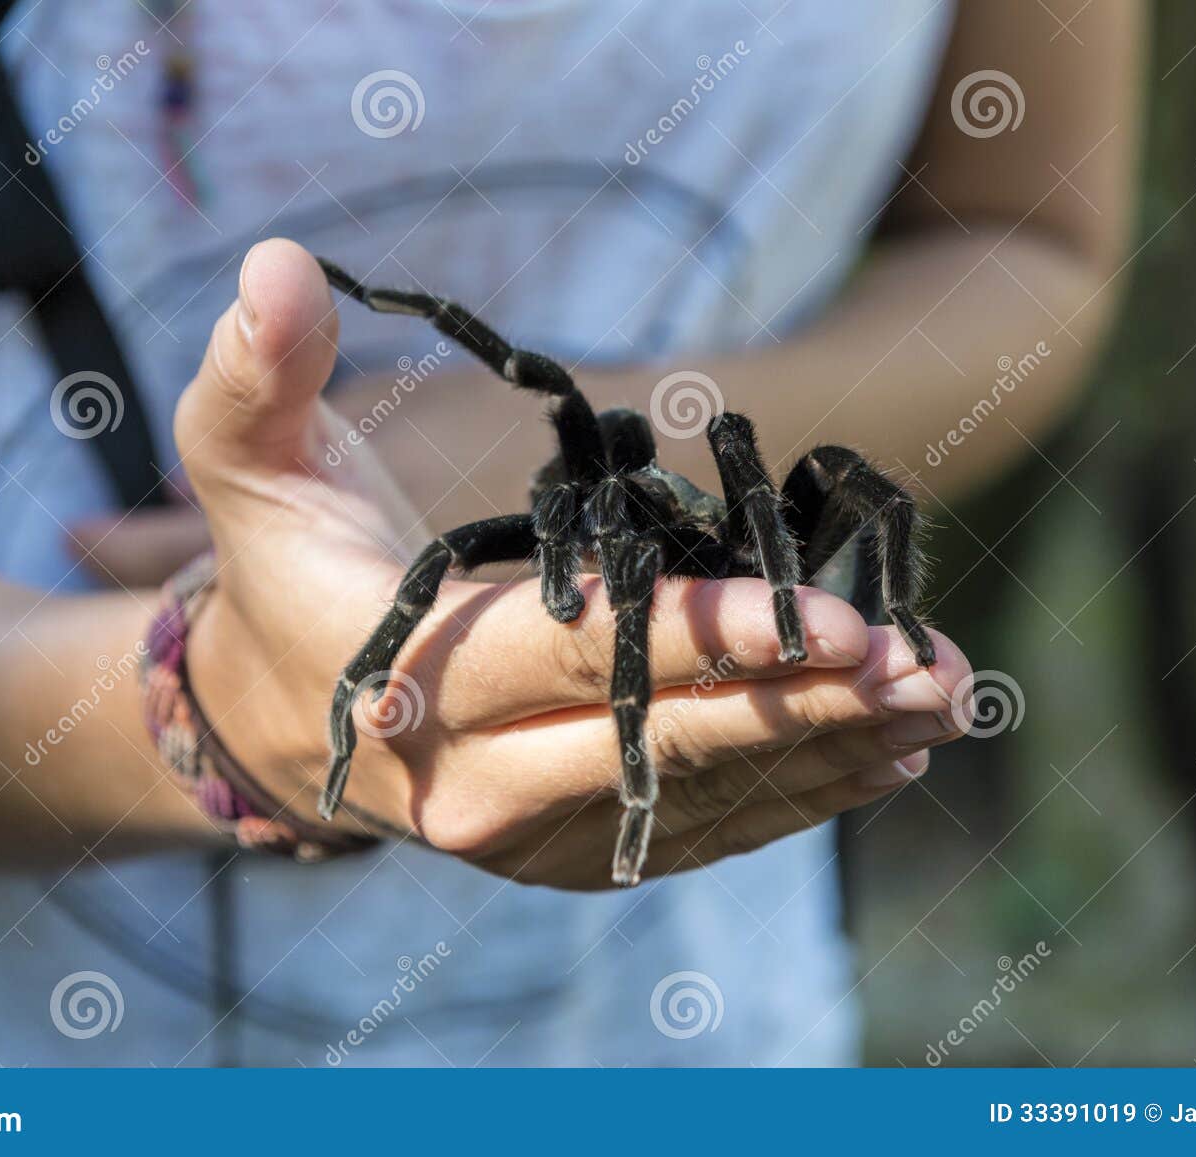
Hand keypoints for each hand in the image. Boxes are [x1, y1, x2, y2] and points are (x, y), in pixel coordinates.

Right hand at [177, 239, 975, 889]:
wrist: (280, 716)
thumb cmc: (286, 569)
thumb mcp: (250, 461)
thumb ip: (259, 370)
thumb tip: (278, 265)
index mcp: (413, 686)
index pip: (579, 659)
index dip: (704, 636)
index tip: (827, 616)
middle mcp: (479, 786)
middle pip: (671, 746)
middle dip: (807, 701)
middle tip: (929, 663)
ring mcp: (536, 835)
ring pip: (709, 798)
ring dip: (834, 749)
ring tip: (944, 699)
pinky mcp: (577, 853)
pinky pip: (705, 830)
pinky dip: (799, 793)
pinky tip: (885, 755)